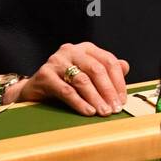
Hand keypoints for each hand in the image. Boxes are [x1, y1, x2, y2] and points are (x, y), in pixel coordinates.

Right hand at [11, 42, 130, 116]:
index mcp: (86, 48)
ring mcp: (57, 61)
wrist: (34, 89)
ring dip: (95, 98)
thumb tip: (126, 66)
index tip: (123, 99)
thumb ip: (105, 70)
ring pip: (82, 80)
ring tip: (103, 112)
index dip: (118, 81)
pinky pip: (66, 90)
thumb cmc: (65, 82)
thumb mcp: (87, 74)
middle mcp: (72, 50)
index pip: (108, 61)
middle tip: (114, 108)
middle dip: (108, 91)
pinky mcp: (45, 75)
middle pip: (96, 69)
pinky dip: (79, 103)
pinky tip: (88, 112)